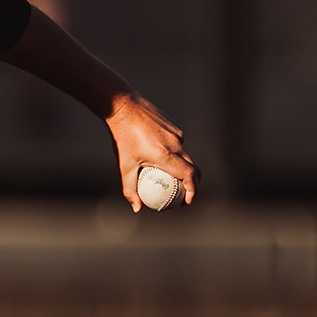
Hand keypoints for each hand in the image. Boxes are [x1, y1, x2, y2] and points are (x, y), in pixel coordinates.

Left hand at [107, 94, 198, 211]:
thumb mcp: (124, 166)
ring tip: (172, 180)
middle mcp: (176, 144)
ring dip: (184, 169)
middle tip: (183, 196)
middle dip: (194, 185)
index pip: (189, 175)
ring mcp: (177, 134)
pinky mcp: (175, 127)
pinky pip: (179, 145)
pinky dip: (176, 155)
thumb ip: (130, 188)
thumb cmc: (122, 138)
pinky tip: (161, 158)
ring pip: (187, 156)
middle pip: (194, 168)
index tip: (188, 202)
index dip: (193, 191)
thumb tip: (137, 208)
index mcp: (166, 155)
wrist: (124, 107)